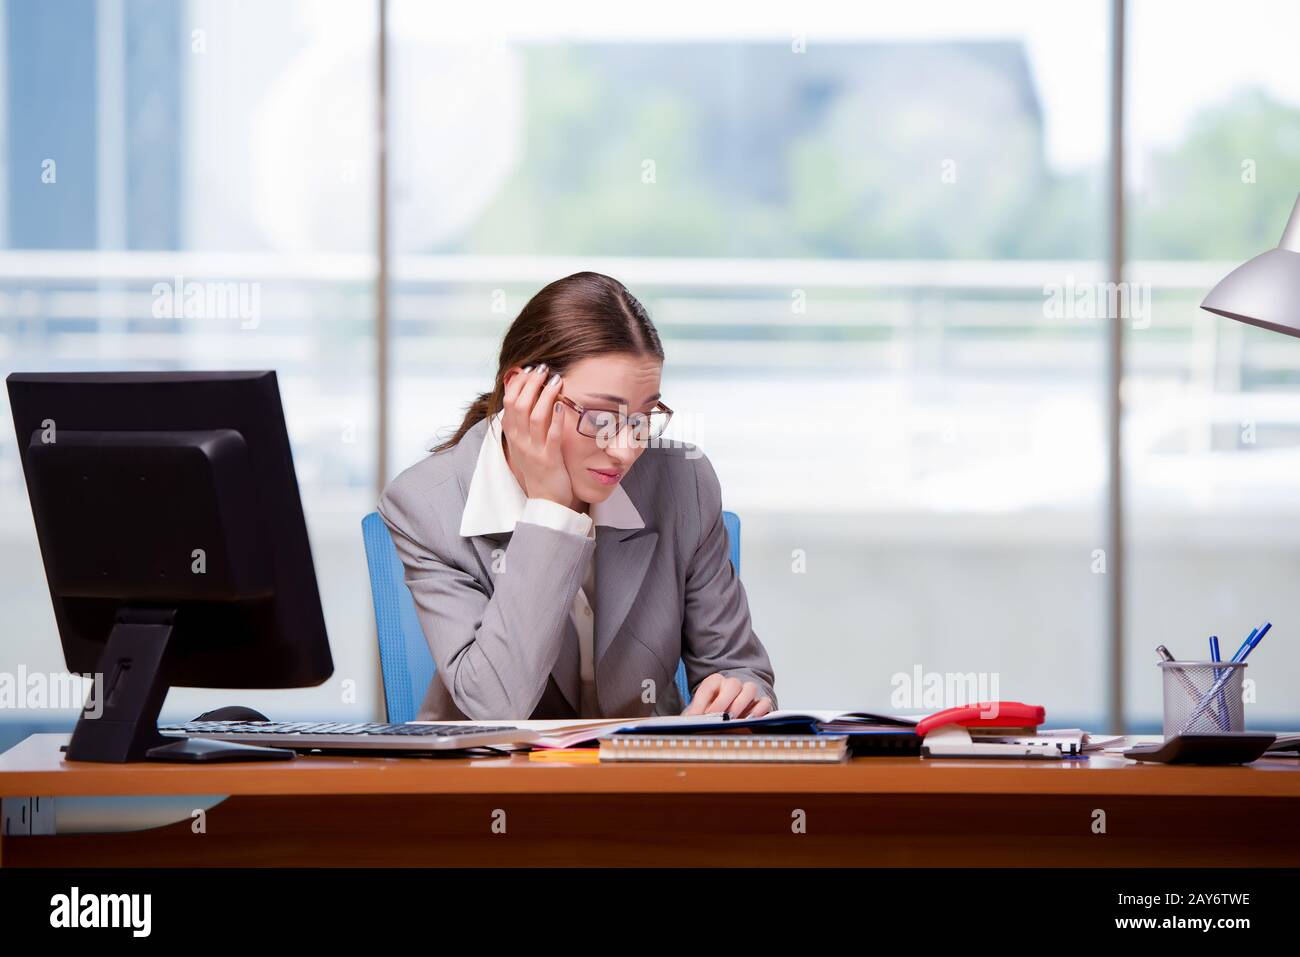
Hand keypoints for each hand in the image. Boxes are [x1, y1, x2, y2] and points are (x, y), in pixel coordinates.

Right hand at [502, 363, 574, 508]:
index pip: (509, 402)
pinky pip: (551, 436)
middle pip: (520, 405)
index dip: (519, 383)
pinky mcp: (549, 459)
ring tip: (555, 380)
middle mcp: (519, 441)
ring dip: (545, 395)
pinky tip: (561, 405)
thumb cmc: (538, 466)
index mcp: (512, 435)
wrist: (546, 499)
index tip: (530, 369)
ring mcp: (533, 450)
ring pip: (535, 417)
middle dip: (531, 384)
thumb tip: (524, 394)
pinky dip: (555, 419)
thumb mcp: (524, 443)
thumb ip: (522, 421)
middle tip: (544, 369)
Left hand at [682, 673, 773, 718]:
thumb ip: (693, 716)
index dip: (701, 702)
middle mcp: (732, 684)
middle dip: (724, 701)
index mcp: (714, 683)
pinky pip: (764, 702)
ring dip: (741, 704)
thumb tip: (686, 723)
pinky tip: (750, 721)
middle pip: (732, 684)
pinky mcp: (762, 702)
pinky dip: (759, 710)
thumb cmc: (712, 713)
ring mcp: (749, 692)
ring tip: (733, 719)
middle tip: (717, 717)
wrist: (730, 712)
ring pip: (750, 688)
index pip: (708, 687)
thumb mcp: (700, 713)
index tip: (696, 717)